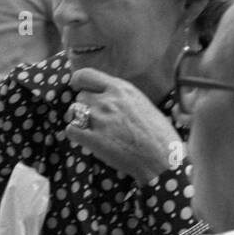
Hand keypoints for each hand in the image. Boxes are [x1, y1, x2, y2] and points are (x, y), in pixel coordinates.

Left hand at [61, 68, 180, 183]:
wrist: (162, 159)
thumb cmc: (159, 134)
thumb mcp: (143, 103)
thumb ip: (122, 97)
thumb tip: (108, 95)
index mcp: (122, 88)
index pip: (86, 75)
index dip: (79, 82)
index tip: (80, 88)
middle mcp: (108, 100)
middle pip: (80, 96)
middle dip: (85, 106)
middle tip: (96, 118)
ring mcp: (100, 119)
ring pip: (74, 112)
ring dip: (80, 119)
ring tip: (92, 129)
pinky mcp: (93, 139)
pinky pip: (71, 130)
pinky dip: (76, 134)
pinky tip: (86, 139)